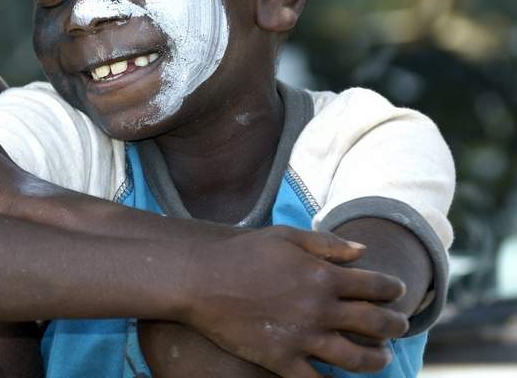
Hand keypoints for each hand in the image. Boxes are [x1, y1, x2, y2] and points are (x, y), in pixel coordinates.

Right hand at [181, 226, 409, 377]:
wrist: (199, 281)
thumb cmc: (240, 254)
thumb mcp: (284, 236)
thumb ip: (327, 244)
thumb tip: (363, 252)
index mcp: (324, 276)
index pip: (378, 286)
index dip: (393, 289)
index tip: (396, 292)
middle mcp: (321, 310)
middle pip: (377, 324)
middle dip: (396, 326)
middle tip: (398, 327)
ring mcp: (303, 339)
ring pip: (358, 360)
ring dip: (377, 360)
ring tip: (380, 359)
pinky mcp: (282, 361)